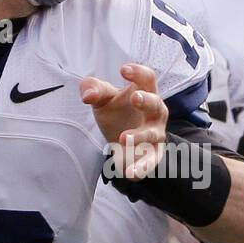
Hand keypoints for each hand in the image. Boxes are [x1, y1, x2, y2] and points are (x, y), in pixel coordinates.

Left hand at [81, 63, 168, 179]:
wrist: (122, 143)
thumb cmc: (116, 113)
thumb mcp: (102, 98)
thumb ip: (93, 90)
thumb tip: (86, 95)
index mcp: (145, 92)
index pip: (147, 78)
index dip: (138, 73)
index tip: (123, 70)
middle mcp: (155, 112)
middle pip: (156, 104)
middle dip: (147, 101)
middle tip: (135, 98)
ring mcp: (155, 134)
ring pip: (152, 134)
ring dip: (139, 136)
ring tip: (122, 138)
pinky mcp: (152, 155)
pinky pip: (150, 161)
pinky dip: (142, 167)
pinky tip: (130, 172)